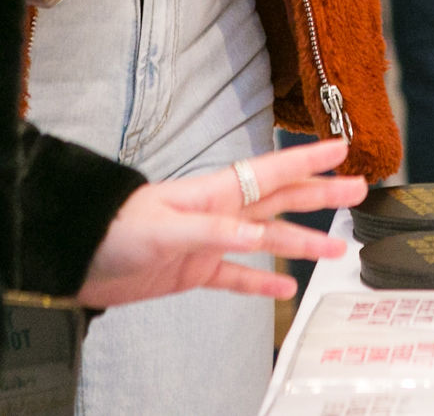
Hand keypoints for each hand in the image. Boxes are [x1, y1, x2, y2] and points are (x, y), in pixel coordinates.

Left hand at [76, 139, 367, 308]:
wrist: (76, 258)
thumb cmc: (113, 230)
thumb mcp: (162, 227)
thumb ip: (212, 230)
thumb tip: (257, 234)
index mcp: (212, 193)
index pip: (269, 172)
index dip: (307, 160)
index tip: (340, 147)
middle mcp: (217, 213)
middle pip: (279, 201)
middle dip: (319, 194)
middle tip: (357, 188)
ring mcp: (208, 242)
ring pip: (266, 239)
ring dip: (302, 241)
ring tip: (337, 247)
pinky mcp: (193, 271)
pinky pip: (237, 276)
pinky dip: (261, 281)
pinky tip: (284, 287)